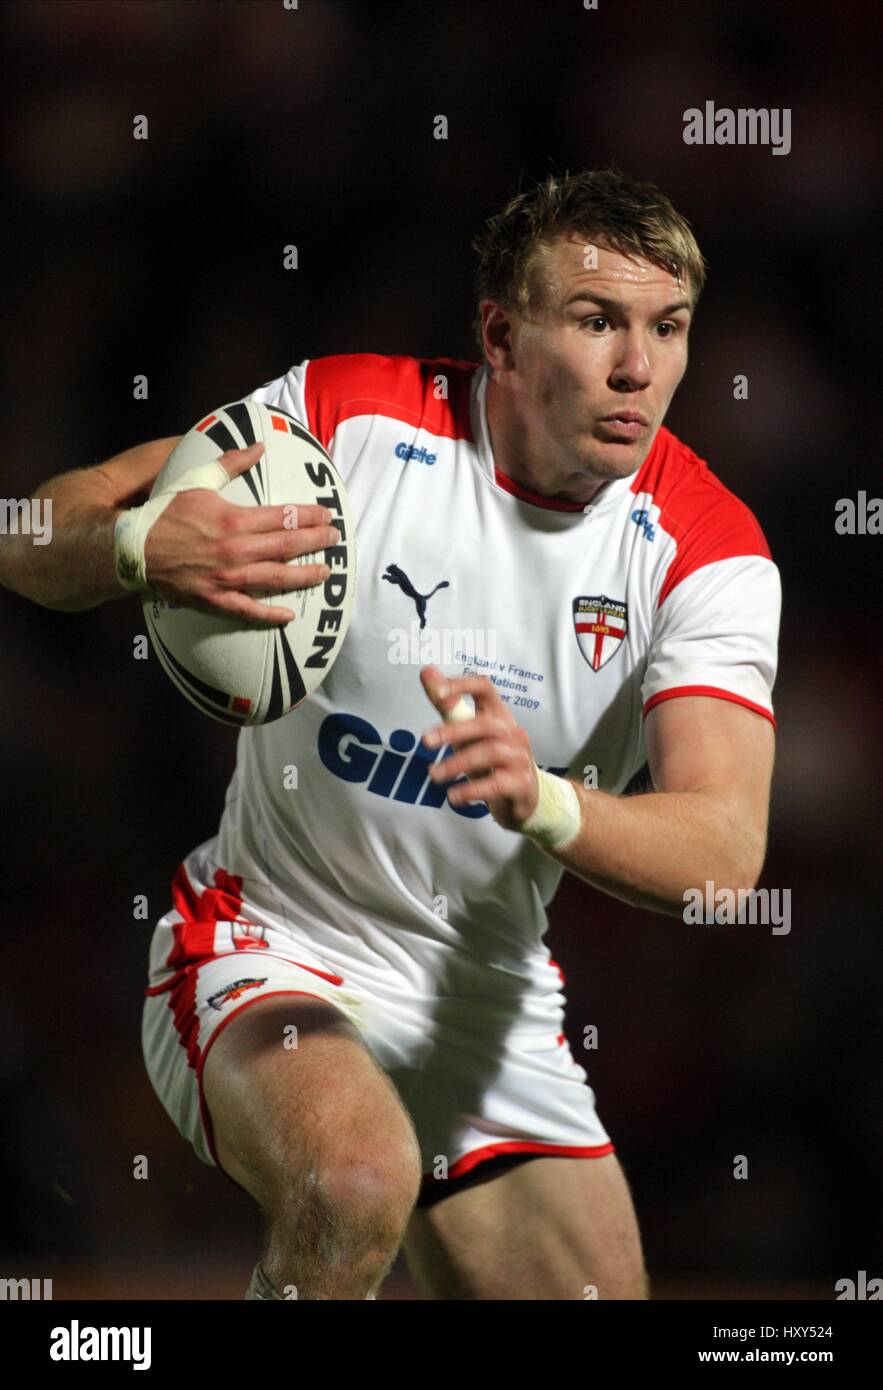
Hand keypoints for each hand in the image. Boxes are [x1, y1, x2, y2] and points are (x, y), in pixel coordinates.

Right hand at [143, 442, 340, 623]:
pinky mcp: (215, 598)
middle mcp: (236, 550)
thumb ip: (231, 463)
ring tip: (325, 572)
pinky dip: (269, 615)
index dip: (309, 516)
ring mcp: (227, 578)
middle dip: (316, 542)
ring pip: (276, 578)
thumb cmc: (165, 512)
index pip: (283, 517)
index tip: (326, 514)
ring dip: (304, 576)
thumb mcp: (197, 480)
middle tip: (335, 539)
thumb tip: (258, 447)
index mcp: (234, 520)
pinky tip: (288, 616)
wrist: (133, 548)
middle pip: (288, 546)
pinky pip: (248, 610)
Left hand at [419, 665, 540, 829]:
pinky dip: (471, 790)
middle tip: (425, 742)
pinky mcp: (522, 784)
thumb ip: (448, 704)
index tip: (439, 695)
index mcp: (498, 715)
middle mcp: (512, 732)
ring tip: (434, 775)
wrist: (524, 799)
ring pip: (489, 753)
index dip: (463, 685)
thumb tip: (426, 671)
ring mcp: (520, 758)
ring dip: (456, 763)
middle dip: (453, 731)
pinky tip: (453, 796)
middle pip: (484, 724)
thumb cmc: (492, 761)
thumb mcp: (467, 732)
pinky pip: (496, 784)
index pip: (485, 687)